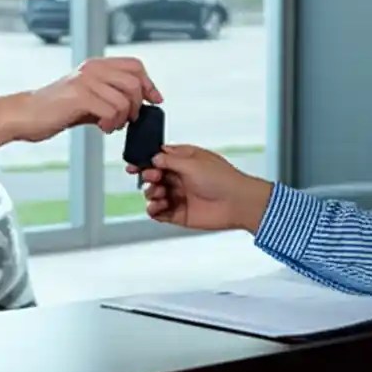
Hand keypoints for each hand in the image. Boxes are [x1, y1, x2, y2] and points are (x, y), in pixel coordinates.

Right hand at [13, 57, 162, 141]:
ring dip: (123, 118)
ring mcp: (85, 80)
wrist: (26, 115)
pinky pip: (111, 110)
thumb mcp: (88, 97)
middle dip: (137, 104)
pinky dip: (112, 123)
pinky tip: (102, 128)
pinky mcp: (79, 96)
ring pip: (125, 98)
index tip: (155, 100)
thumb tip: (139, 106)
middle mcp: (92, 68)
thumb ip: (110, 96)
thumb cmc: (57, 109)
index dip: (149, 83)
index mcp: (96, 65)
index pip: (135, 65)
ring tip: (110, 125)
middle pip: (134, 81)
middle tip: (128, 120)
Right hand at [129, 144, 273, 231]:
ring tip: (160, 195)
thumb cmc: (221, 178)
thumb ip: (170, 159)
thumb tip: (153, 157)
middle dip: (149, 178)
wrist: (238, 203)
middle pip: (154, 177)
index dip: (145, 162)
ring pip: (155, 195)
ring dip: (152, 194)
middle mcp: (181, 178)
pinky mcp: (181, 214)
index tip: (134, 166)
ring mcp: (180, 196)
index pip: (159, 159)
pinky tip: (156, 208)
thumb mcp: (192, 162)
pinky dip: (154, 211)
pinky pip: (160, 213)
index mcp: (185, 161)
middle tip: (153, 179)